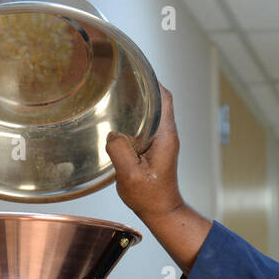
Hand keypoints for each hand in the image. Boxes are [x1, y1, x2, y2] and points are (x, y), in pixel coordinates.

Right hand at [107, 84, 183, 221]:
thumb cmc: (150, 196)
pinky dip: (132, 115)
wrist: (161, 211)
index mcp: (165, 135)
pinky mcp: (154, 147)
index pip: (164, 97)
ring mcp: (161, 140)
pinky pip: (144, 123)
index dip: (151, 78)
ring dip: (136, 99)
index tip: (135, 66)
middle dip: (140, 84)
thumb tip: (112, 134)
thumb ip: (120, 151)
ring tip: (114, 90)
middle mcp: (166, 134)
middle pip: (157, 98)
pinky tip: (115, 116)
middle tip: (118, 74)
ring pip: (150, 110)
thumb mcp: (131, 175)